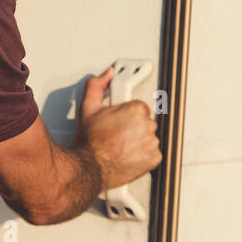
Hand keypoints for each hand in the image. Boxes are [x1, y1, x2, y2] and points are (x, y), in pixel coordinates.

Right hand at [77, 67, 161, 189]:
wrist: (89, 167)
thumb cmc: (90, 141)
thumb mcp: (88, 107)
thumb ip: (97, 86)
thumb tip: (106, 75)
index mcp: (136, 110)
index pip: (138, 107)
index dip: (125, 113)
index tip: (117, 120)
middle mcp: (147, 126)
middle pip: (145, 121)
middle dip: (132, 126)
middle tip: (116, 132)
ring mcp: (152, 143)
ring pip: (149, 137)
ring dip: (138, 139)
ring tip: (121, 144)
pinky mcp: (154, 159)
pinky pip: (153, 153)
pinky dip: (143, 154)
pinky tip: (128, 153)